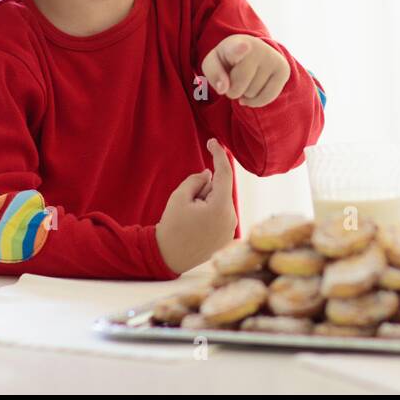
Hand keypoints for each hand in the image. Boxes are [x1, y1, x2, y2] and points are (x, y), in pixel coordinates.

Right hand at [155, 138, 236, 274]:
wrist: (167, 257)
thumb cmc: (171, 226)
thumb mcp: (179, 197)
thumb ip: (196, 180)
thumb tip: (210, 174)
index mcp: (221, 208)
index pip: (225, 174)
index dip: (219, 155)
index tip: (212, 141)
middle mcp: (231, 219)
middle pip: (221, 190)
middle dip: (205, 189)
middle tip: (188, 203)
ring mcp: (231, 229)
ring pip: (221, 202)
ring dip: (207, 201)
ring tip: (190, 218)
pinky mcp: (228, 237)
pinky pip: (221, 215)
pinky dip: (210, 212)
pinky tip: (195, 226)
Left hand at [202, 34, 290, 107]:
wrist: (251, 50)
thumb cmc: (228, 59)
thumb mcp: (213, 63)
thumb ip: (213, 75)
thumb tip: (224, 89)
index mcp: (235, 44)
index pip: (237, 48)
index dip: (240, 49)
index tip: (244, 47)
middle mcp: (257, 48)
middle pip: (239, 85)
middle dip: (232, 89)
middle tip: (234, 77)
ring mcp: (272, 58)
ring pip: (252, 94)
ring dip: (245, 94)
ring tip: (247, 79)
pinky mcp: (283, 70)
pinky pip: (267, 99)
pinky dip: (256, 102)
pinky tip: (252, 92)